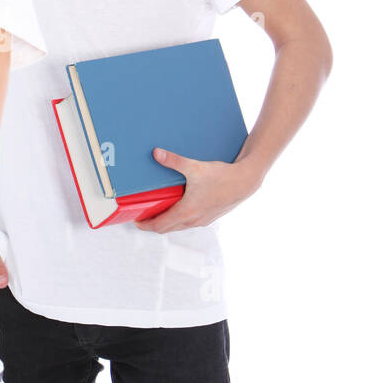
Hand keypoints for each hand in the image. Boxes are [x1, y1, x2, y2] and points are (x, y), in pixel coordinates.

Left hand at [134, 147, 262, 232]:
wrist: (246, 182)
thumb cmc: (221, 177)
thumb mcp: (195, 167)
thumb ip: (174, 160)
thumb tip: (156, 153)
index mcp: (186, 212)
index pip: (159, 226)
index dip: (145, 225)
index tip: (136, 221)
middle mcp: (193, 220)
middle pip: (167, 229)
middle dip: (153, 224)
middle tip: (143, 216)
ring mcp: (203, 220)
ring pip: (179, 226)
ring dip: (167, 222)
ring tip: (158, 212)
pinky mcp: (210, 217)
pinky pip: (189, 223)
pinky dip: (179, 219)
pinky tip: (179, 207)